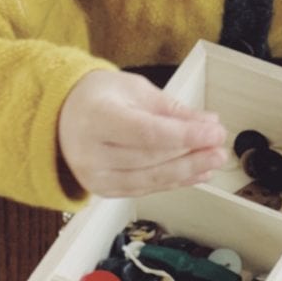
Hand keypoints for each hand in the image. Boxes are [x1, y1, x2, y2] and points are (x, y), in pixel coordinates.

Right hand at [58, 70, 227, 197]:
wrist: (62, 117)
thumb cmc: (97, 98)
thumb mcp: (133, 90)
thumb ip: (170, 109)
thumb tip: (207, 123)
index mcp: (95, 117)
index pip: (147, 132)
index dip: (185, 136)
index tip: (214, 132)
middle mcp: (90, 151)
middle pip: (151, 158)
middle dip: (192, 153)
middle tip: (220, 145)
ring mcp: (95, 176)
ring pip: (150, 179)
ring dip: (188, 171)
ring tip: (213, 160)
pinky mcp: (103, 190)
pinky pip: (145, 189)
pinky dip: (174, 182)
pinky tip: (196, 173)